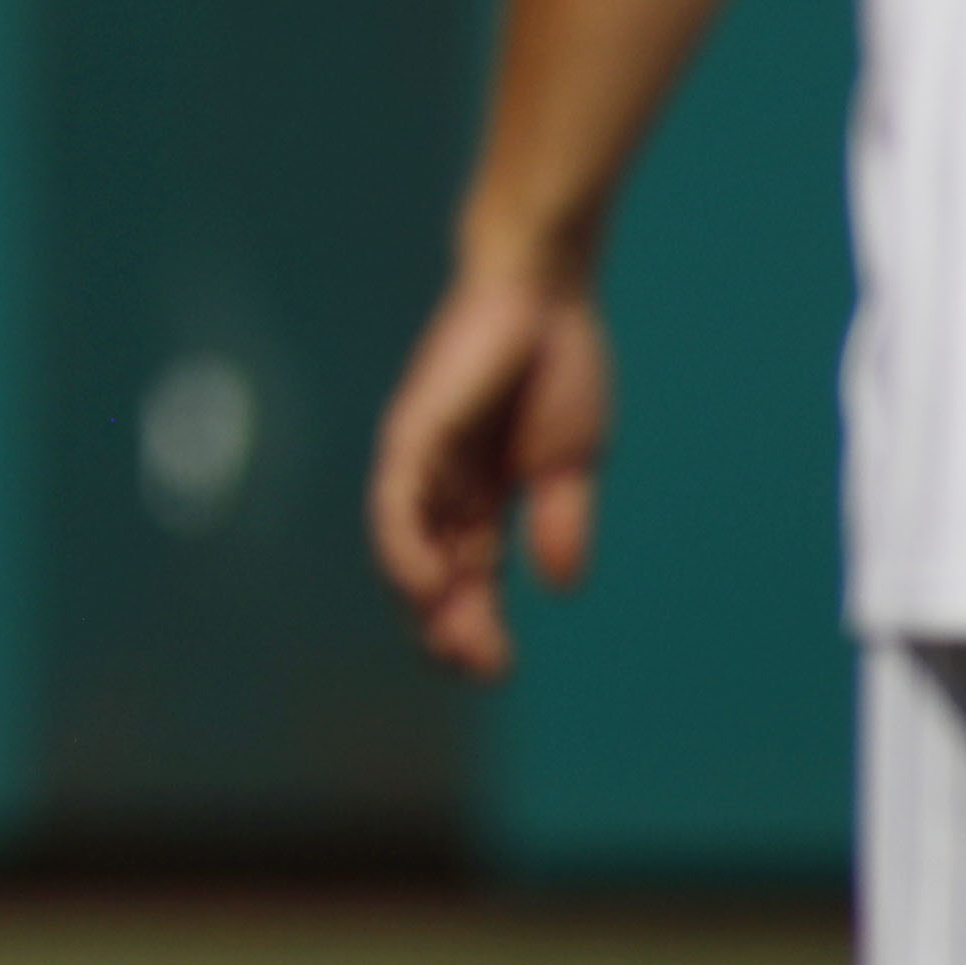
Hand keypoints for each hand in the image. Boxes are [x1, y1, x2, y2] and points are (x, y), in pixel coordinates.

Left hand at [372, 249, 611, 676]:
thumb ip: (560, 522)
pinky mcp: (414, 429)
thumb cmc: (558, 367)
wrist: (546, 295)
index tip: (498, 670)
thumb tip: (558, 586)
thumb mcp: (568, 464)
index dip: (475, 623)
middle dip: (450, 625)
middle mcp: (441, 485)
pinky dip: (406, 547)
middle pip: (432, 571)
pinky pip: (397, 500)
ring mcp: (423, 459)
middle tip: (478, 670)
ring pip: (406, 547)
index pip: (466, 576)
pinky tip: (427, 587)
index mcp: (480, 497)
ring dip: (427, 601)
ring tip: (454, 647)